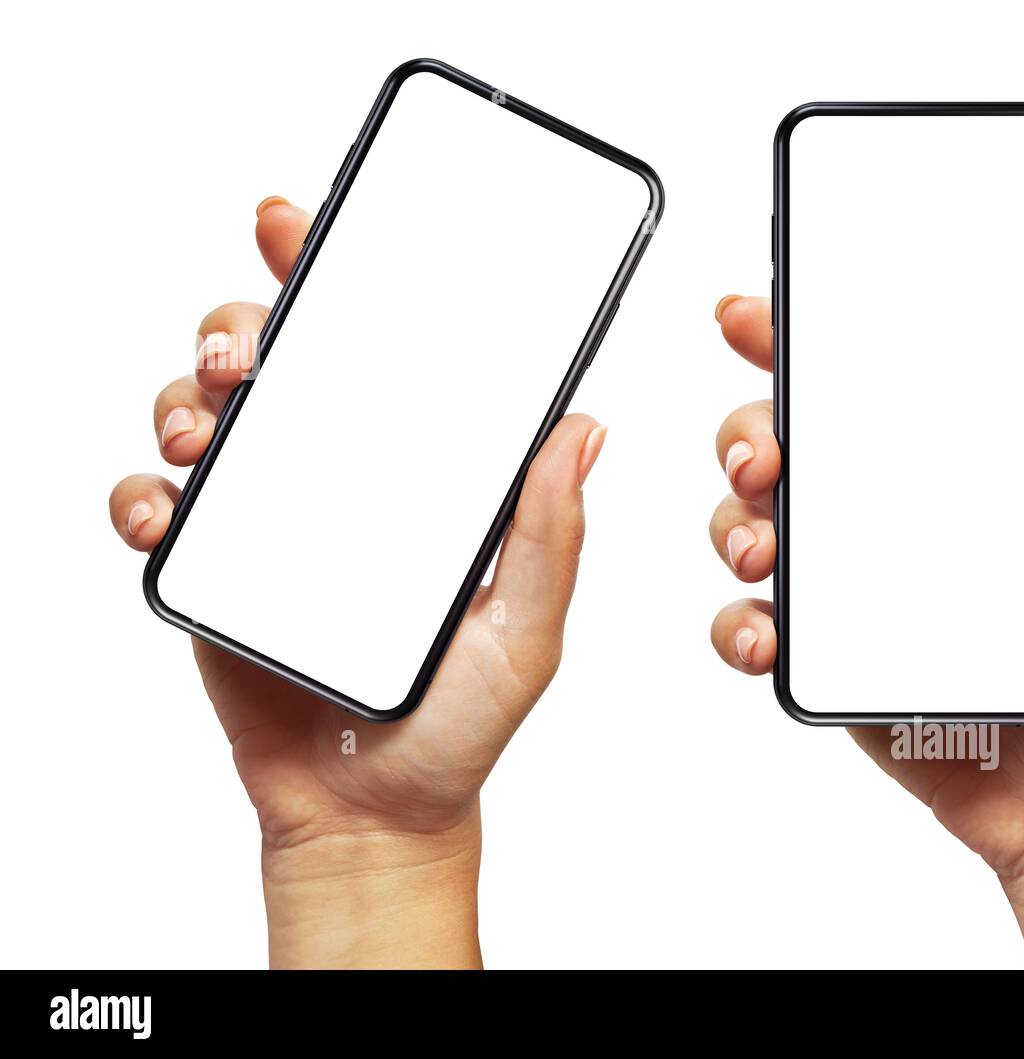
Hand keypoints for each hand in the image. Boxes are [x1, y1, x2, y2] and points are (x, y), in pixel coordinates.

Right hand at [109, 198, 606, 966]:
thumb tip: (583, 429)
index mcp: (417, 473)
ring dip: (189, 395)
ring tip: (208, 424)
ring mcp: (269, 516)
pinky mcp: (211, 567)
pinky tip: (159, 508)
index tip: (309, 226)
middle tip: (251, 345)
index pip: (382, 352)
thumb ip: (550, 537)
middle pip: (279, 359)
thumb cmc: (457, 724)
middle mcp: (341, 475)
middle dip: (247, 320)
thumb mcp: (527, 632)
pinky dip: (139, 492)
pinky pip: (154, 506)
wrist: (375, 811)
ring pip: (206, 412)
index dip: (341, 278)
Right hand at [709, 293, 1023, 967]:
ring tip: (761, 551)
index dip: (804, 348)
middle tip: (765, 455)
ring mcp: (847, 591)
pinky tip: (767, 638)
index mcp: (953, 488)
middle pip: (787, 452)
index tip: (759, 318)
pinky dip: (737, 627)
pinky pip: (750, 628)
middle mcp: (887, 527)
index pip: (872, 398)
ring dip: (731, 525)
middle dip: (748, 434)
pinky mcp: (823, 657)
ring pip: (748, 528)